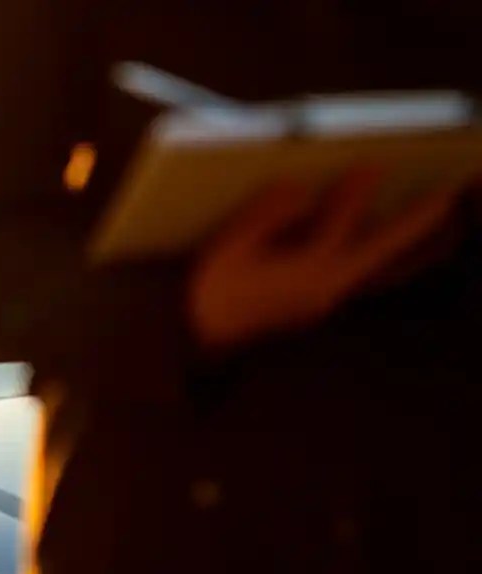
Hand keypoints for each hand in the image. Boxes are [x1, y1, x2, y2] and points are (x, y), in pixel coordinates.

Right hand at [188, 168, 465, 350]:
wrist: (196, 337)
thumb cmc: (206, 289)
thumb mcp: (227, 247)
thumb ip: (265, 216)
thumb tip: (299, 189)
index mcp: (300, 275)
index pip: (339, 229)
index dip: (357, 196)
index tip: (377, 164)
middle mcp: (324, 289)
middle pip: (383, 254)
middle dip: (417, 224)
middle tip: (451, 194)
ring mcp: (325, 299)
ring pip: (384, 271)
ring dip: (416, 247)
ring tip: (449, 223)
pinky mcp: (320, 302)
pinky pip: (369, 278)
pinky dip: (393, 260)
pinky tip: (401, 248)